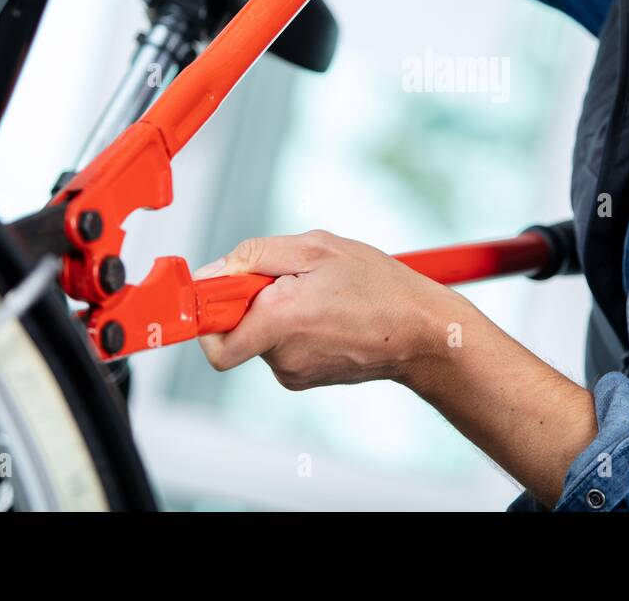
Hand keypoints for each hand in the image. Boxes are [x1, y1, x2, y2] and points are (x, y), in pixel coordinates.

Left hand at [194, 229, 454, 388]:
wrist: (423, 334)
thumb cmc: (379, 285)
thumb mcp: (317, 248)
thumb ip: (256, 255)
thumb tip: (212, 271)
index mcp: (280, 321)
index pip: (210, 336)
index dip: (206, 307)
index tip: (217, 288)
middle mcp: (281, 356)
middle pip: (236, 325)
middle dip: (253, 297)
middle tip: (293, 278)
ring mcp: (293, 373)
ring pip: (259, 333)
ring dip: (278, 309)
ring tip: (322, 293)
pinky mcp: (304, 379)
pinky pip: (279, 346)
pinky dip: (293, 326)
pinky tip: (329, 312)